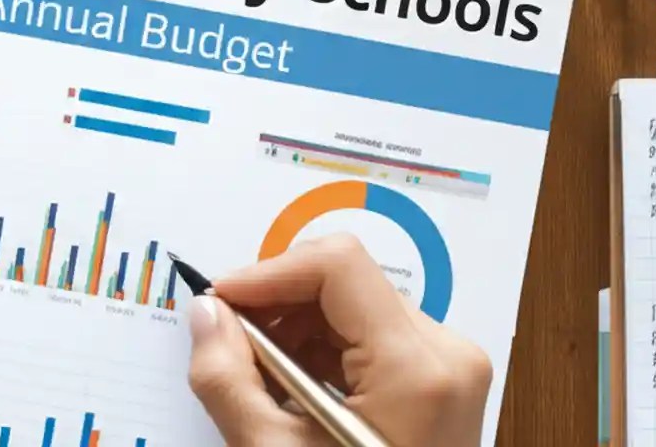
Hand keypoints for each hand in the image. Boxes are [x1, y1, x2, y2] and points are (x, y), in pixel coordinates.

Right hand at [186, 235, 491, 446]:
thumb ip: (228, 377)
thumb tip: (206, 313)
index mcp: (417, 368)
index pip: (338, 265)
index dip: (268, 273)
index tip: (220, 301)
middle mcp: (446, 355)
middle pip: (345, 284)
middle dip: (277, 305)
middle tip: (228, 342)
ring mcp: (450, 369)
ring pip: (355, 307)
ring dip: (296, 329)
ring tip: (258, 377)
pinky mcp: (442, 383)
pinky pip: (372, 338)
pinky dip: (322, 351)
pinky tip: (291, 390)